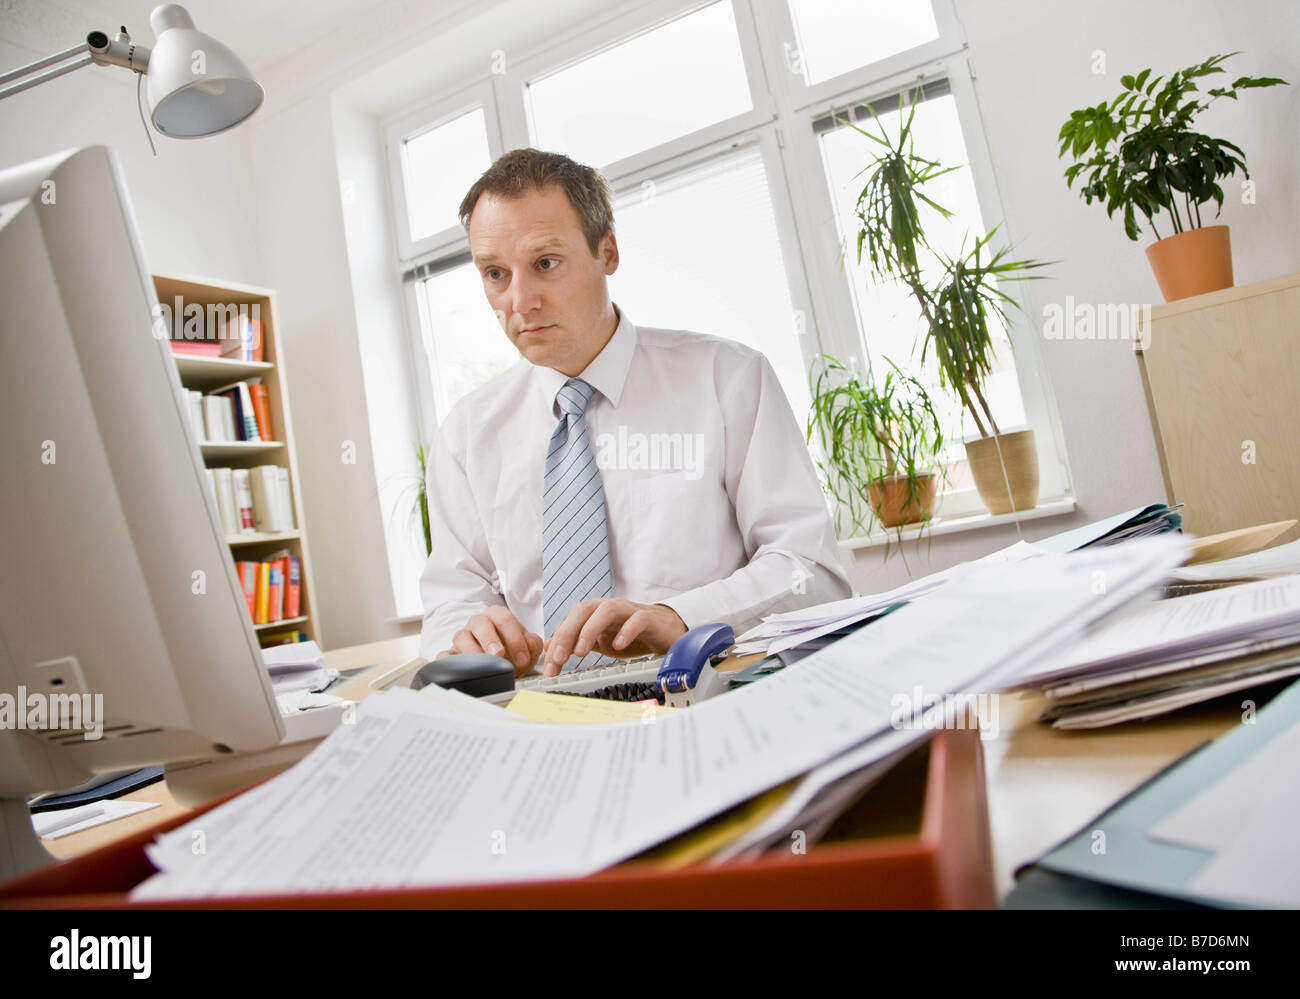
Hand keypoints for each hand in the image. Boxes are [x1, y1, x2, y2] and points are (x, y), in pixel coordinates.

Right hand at [438, 606, 542, 677]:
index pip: (504, 619)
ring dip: (472, 650)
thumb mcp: (527, 647)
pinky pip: (444, 654)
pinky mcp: (452, 653)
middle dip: (491, 639)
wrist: (500, 663)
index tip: (523, 658)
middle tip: (499, 655)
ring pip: (461, 637)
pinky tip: (455, 667)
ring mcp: (463, 637)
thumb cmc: (512, 651)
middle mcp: (478, 623)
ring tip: (483, 663)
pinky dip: (446, 660)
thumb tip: (530, 644)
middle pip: (481, 623)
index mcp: (497, 616)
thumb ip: (533, 644)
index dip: (515, 638)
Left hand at [542, 599, 686, 676]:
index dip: (557, 643)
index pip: (570, 622)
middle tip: (559, 658)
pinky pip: (637, 620)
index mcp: (595, 613)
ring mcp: (629, 611)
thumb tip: (548, 646)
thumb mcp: (599, 641)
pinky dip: (626, 631)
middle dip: (568, 633)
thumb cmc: (632, 634)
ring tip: (582, 652)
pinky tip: (617, 646)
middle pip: (583, 611)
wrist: (665, 631)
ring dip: (590, 629)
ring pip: (607, 610)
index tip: (550, 667)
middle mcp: (609, 608)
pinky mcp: (649, 619)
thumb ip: (575, 641)